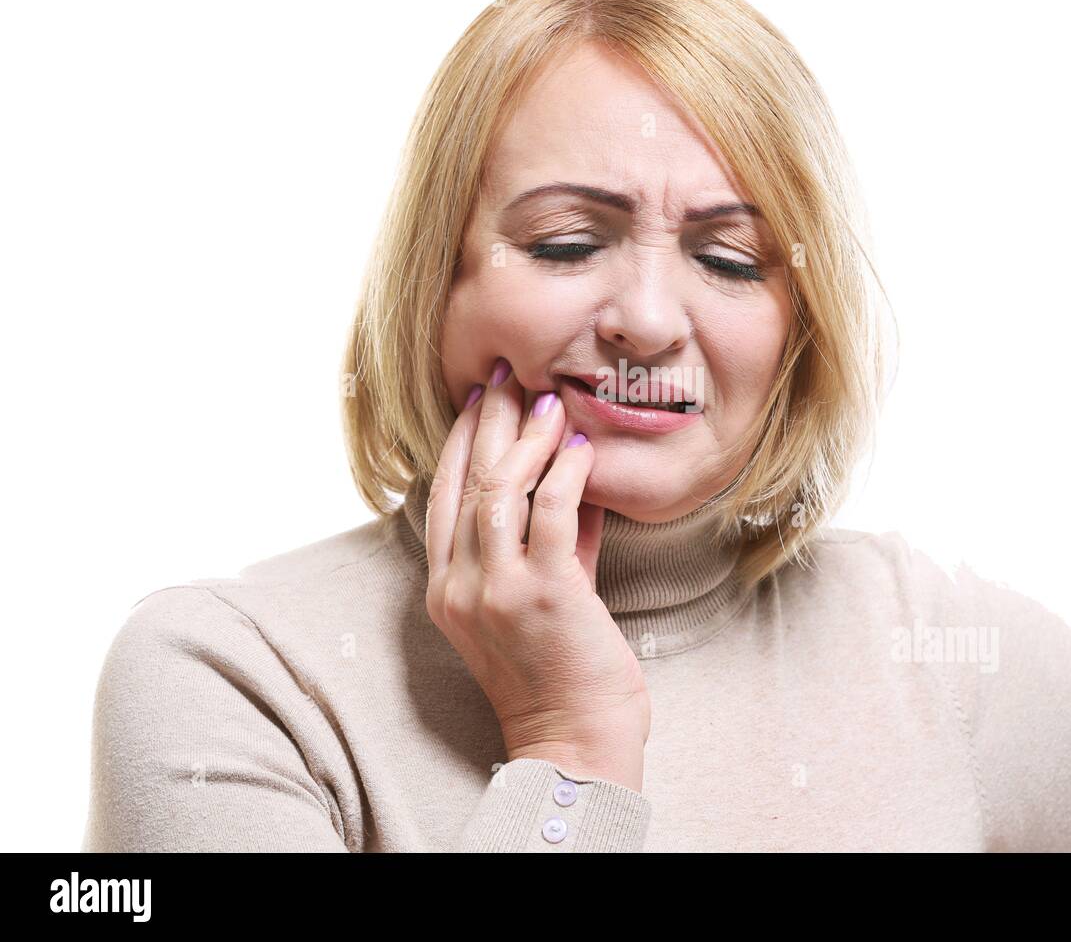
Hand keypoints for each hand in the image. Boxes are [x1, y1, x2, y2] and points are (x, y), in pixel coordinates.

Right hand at [423, 357, 650, 792]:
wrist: (574, 743)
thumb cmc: (560, 673)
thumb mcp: (540, 598)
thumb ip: (551, 541)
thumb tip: (573, 478)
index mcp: (445, 588)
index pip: (443, 494)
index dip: (461, 439)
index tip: (479, 397)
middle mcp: (460, 586)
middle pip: (467, 480)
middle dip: (490, 419)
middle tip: (510, 374)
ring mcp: (498, 591)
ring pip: (502, 489)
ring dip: (528, 438)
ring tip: (549, 401)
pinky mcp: (544, 595)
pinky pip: (552, 514)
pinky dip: (567, 474)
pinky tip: (581, 449)